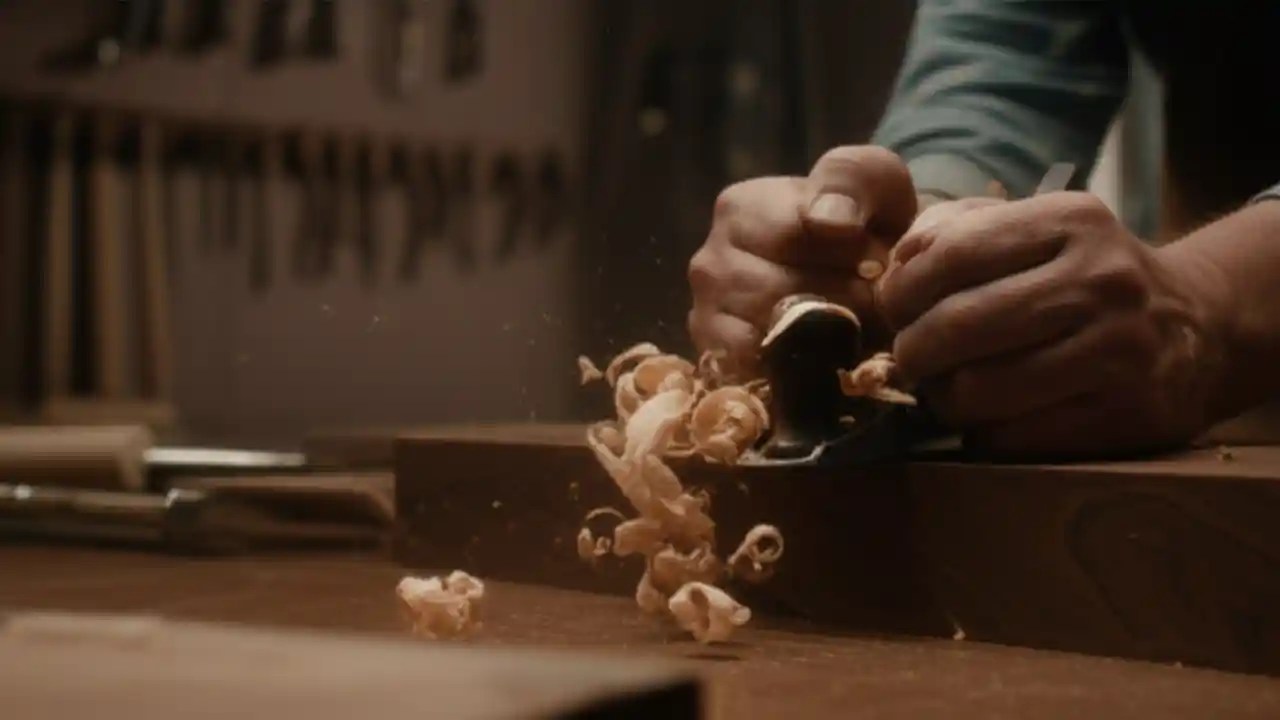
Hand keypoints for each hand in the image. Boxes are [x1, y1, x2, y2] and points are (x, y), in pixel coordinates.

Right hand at [687, 146, 917, 376]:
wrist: (868, 272)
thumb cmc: (866, 223)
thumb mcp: (874, 180)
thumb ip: (853, 181)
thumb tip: (828, 221)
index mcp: (738, 209)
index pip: (795, 239)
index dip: (851, 256)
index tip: (878, 259)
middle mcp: (709, 264)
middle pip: (786, 295)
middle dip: (846, 302)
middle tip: (876, 301)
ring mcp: (706, 316)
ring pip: (776, 336)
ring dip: (829, 338)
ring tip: (855, 323)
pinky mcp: (718, 364)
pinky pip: (758, 374)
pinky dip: (799, 370)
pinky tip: (825, 355)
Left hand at [877, 192, 1224, 458]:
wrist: (1197, 328)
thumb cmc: (1084, 277)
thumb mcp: (1036, 230)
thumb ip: (957, 231)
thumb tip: (895, 263)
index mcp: (1070, 221)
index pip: (952, 255)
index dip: (903, 291)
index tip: (894, 311)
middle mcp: (1101, 280)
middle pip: (959, 325)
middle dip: (912, 350)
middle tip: (909, 360)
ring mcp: (1118, 350)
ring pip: (979, 389)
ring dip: (942, 398)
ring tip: (945, 390)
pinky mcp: (1126, 413)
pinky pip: (1013, 436)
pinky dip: (982, 432)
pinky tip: (990, 418)